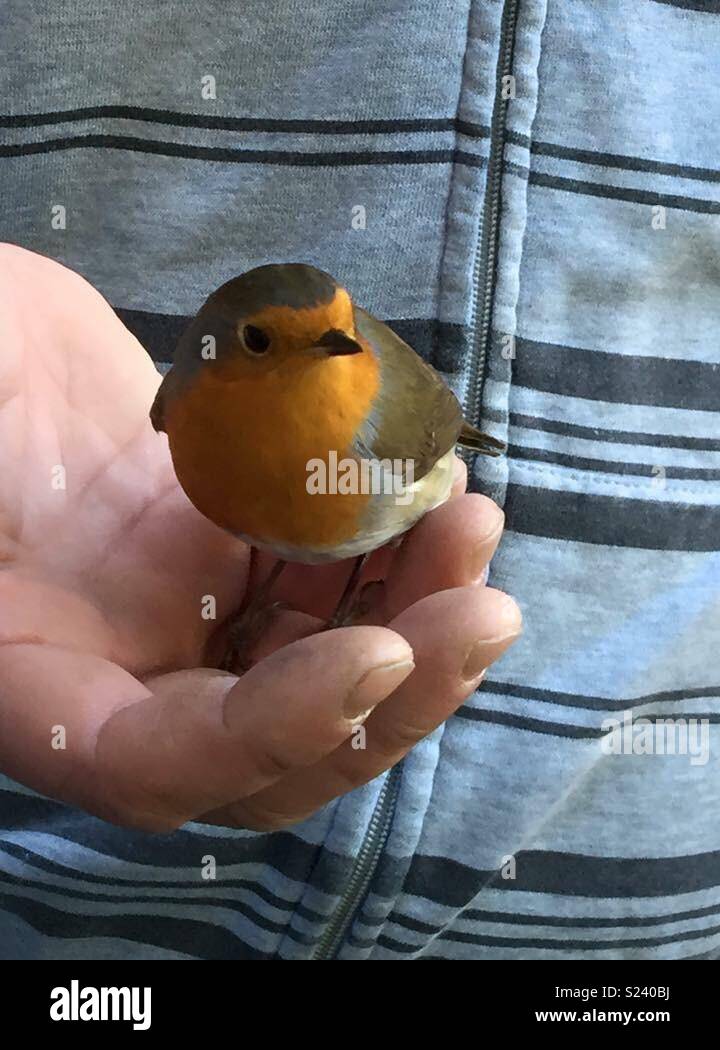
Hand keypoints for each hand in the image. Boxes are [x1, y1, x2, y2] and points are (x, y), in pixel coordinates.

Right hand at [0, 245, 521, 831]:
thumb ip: (4, 511)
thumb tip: (66, 550)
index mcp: (29, 676)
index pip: (155, 764)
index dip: (275, 731)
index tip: (378, 652)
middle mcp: (122, 670)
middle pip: (275, 750)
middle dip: (395, 696)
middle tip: (484, 612)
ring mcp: (188, 614)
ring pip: (323, 668)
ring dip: (417, 615)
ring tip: (472, 523)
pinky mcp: (236, 556)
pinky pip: (328, 586)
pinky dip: (395, 556)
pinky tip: (436, 493)